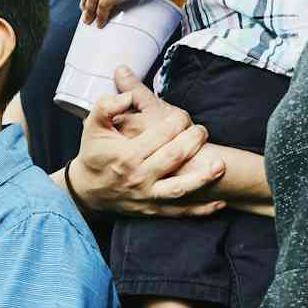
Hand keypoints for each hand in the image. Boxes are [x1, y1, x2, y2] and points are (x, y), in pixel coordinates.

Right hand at [68, 67, 226, 217]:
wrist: (87, 192)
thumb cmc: (93, 155)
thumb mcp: (93, 126)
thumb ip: (107, 106)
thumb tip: (127, 96)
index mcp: (127, 155)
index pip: (161, 134)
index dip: (177, 122)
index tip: (183, 116)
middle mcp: (139, 177)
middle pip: (174, 156)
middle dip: (193, 140)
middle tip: (202, 130)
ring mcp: (148, 196)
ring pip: (180, 188)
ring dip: (203, 177)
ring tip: (220, 165)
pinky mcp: (153, 210)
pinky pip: (181, 212)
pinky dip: (201, 210)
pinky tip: (220, 203)